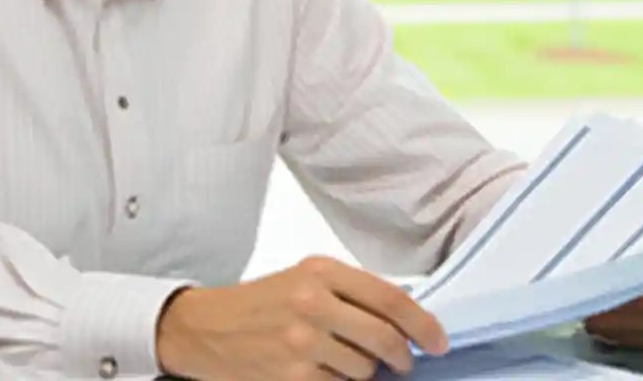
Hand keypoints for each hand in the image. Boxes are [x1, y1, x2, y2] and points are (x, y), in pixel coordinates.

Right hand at [156, 256, 448, 379]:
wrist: (204, 328)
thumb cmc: (259, 304)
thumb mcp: (303, 279)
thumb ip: (351, 292)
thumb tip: (405, 319)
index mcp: (320, 271)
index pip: (391, 299)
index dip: (423, 325)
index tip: (438, 341)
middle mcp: (312, 302)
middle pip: (384, 338)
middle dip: (401, 356)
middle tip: (402, 361)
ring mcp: (301, 342)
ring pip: (364, 369)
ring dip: (362, 372)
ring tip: (337, 360)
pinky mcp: (291, 376)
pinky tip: (319, 372)